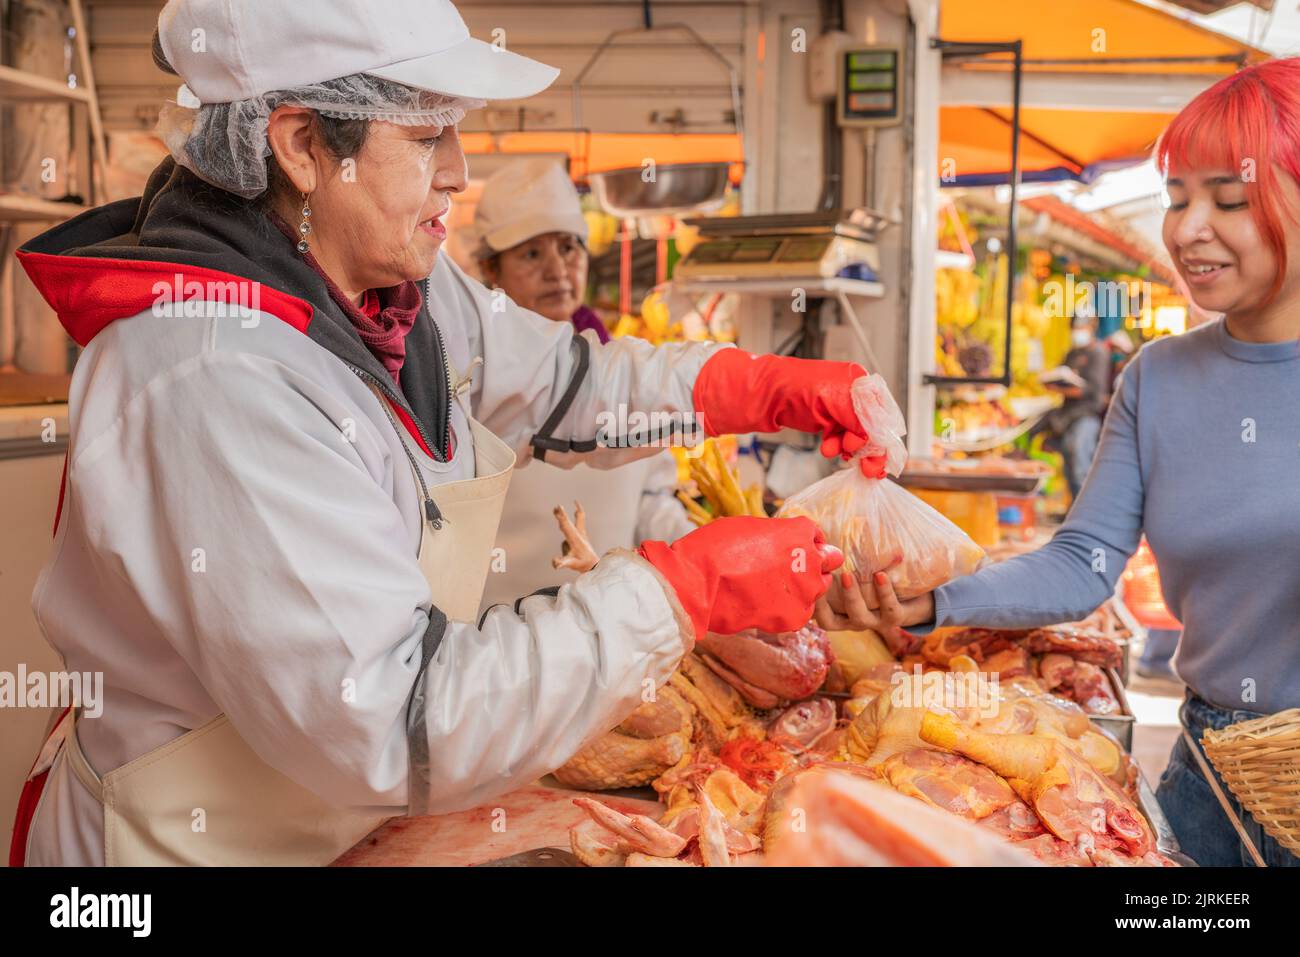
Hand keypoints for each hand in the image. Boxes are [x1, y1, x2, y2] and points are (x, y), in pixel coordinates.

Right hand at [638, 515, 843, 637]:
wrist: (697, 582)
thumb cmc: (715, 547)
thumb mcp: (750, 527)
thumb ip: (778, 535)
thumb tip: (786, 542)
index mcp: (799, 531)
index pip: (816, 535)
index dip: (803, 540)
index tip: (790, 547)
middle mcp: (810, 559)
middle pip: (828, 561)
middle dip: (812, 563)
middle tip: (786, 569)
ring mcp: (804, 591)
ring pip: (817, 589)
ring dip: (802, 587)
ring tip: (773, 588)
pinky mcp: (794, 616)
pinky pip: (800, 611)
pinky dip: (787, 609)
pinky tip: (765, 604)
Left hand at [693, 350, 883, 476]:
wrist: (761, 394)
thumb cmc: (791, 389)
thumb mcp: (829, 401)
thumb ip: (857, 417)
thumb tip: (877, 438)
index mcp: (857, 381)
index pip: (882, 415)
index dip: (881, 440)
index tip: (874, 460)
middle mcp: (852, 392)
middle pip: (873, 427)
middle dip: (869, 449)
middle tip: (867, 470)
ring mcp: (840, 406)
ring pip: (858, 434)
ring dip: (851, 449)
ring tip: (835, 453)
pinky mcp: (828, 417)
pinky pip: (843, 436)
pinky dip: (839, 446)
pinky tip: (829, 449)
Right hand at [814, 571, 933, 655]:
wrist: (913, 597)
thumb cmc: (873, 580)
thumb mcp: (854, 575)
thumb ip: (836, 563)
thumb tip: (815, 537)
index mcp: (840, 615)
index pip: (817, 615)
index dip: (809, 605)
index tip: (804, 584)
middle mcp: (854, 621)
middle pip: (831, 622)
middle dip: (823, 603)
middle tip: (820, 579)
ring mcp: (874, 622)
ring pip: (859, 617)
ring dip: (851, 596)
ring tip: (847, 574)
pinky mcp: (895, 617)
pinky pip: (890, 608)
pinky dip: (884, 592)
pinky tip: (880, 575)